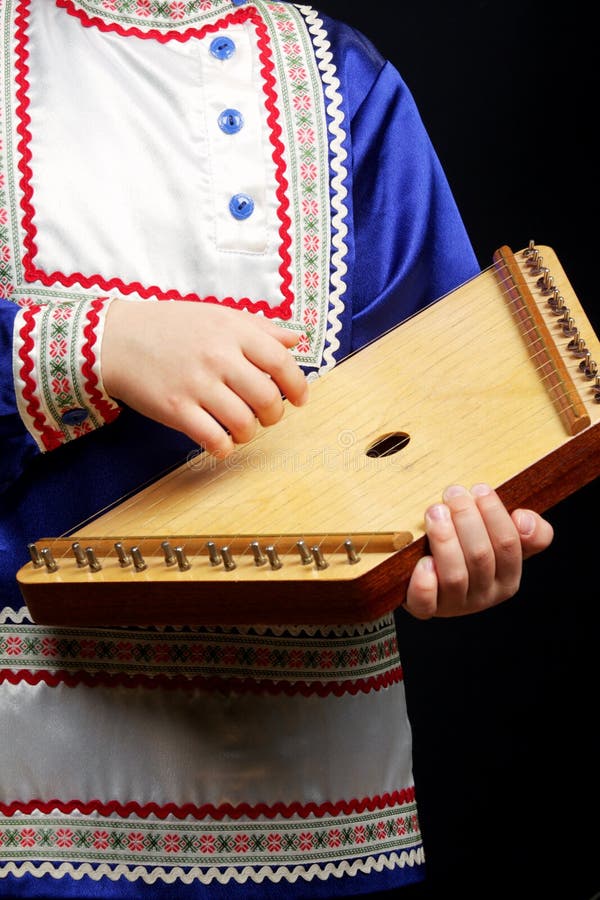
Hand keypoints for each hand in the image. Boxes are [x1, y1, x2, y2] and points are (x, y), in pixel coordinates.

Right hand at [102, 299, 308, 457]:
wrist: (116, 339)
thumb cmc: (170, 327)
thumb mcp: (217, 314)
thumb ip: (259, 328)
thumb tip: (295, 340)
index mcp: (232, 330)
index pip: (281, 361)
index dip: (298, 384)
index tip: (301, 399)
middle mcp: (217, 356)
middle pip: (267, 397)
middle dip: (274, 415)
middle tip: (267, 416)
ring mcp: (196, 384)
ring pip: (243, 423)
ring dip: (249, 433)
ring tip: (242, 429)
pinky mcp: (175, 409)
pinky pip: (213, 439)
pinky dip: (224, 447)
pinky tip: (220, 441)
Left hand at [404, 483, 553, 618]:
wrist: (430, 583)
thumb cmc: (466, 551)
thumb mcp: (498, 539)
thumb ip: (526, 529)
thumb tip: (523, 518)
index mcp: (508, 576)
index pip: (509, 544)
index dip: (494, 513)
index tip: (479, 489)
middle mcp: (485, 594)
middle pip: (480, 555)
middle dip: (466, 518)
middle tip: (453, 494)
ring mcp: (455, 604)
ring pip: (455, 575)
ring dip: (445, 540)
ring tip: (435, 513)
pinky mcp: (426, 609)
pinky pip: (427, 602)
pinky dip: (425, 582)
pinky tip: (423, 561)